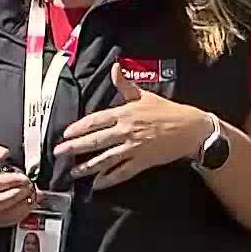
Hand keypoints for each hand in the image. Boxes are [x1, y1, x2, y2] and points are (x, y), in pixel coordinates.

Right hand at [0, 144, 37, 228]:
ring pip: (5, 214)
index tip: (22, 177)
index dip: (9, 181)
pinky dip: (23, 212)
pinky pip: (10, 220)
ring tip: (31, 193)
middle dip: (17, 194)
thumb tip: (3, 153)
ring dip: (23, 204)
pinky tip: (28, 202)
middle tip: (29, 185)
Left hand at [55, 64, 213, 189]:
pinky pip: (122, 172)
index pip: (96, 120)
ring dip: (87, 167)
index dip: (79, 128)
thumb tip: (114, 68)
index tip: (66, 133)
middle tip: (59, 153)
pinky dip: (109, 179)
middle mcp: (126, 130)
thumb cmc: (167, 111)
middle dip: (75, 148)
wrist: (191, 129)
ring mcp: (134, 147)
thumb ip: (124, 84)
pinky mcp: (143, 161)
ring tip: (73, 172)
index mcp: (125, 113)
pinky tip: (97, 184)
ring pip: (106, 159)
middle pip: (96, 140)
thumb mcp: (144, 95)